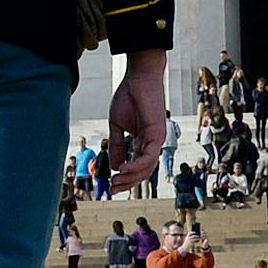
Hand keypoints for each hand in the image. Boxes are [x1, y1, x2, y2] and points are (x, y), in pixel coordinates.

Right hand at [108, 51, 168, 191]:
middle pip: (143, 170)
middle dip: (127, 182)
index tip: (110, 184)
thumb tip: (116, 166)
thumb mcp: (117, 126)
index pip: (136, 165)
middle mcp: (151, 142)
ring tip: (116, 182)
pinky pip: (148, 156)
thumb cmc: (128, 96)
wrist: (138, 77)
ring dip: (131, 177)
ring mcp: (156, 139)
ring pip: (147, 167)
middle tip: (112, 189)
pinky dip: (136, 165)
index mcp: (142, 140)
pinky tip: (123, 169)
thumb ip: (117, 146)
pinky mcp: (158, 134)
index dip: (124, 177)